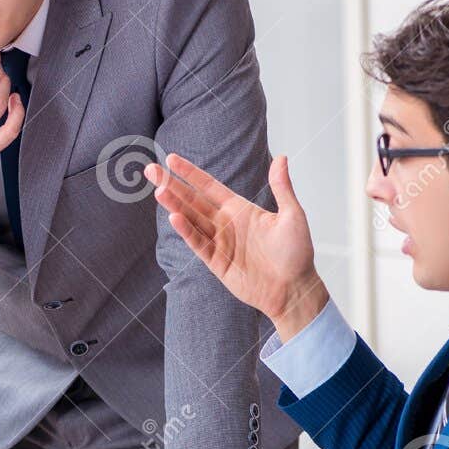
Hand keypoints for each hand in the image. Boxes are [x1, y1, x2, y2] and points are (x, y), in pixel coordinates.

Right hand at [148, 153, 330, 341]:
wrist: (294, 289)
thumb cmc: (297, 254)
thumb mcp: (293, 216)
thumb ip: (282, 188)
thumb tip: (283, 158)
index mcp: (241, 209)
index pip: (209, 186)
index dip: (190, 173)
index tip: (172, 159)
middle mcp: (226, 223)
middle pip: (193, 200)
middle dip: (172, 185)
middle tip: (151, 170)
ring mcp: (219, 242)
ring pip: (191, 220)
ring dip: (174, 205)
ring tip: (158, 191)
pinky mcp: (216, 262)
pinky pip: (198, 243)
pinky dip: (186, 231)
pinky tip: (174, 217)